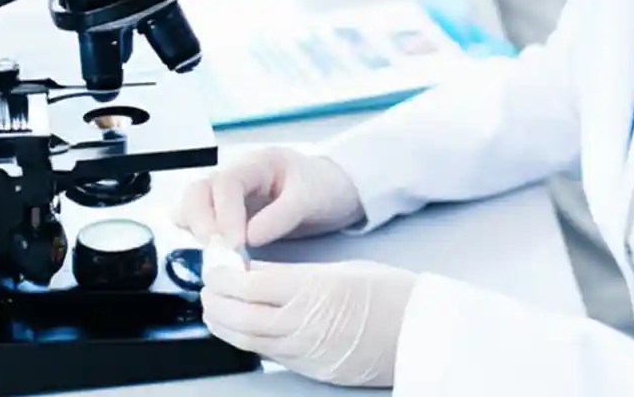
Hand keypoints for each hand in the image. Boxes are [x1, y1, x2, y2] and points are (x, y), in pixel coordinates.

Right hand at [172, 146, 364, 249]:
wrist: (336, 191)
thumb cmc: (324, 189)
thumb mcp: (312, 199)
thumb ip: (282, 216)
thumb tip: (247, 238)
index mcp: (257, 164)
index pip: (226, 183)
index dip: (225, 214)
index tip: (235, 246)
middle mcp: (234, 175)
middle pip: (198, 191)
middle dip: (201, 223)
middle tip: (218, 254)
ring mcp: (226, 194)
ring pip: (192, 204)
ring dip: (195, 229)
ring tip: (215, 257)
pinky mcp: (225, 213)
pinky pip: (198, 219)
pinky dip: (197, 235)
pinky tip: (214, 253)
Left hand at [201, 260, 417, 387]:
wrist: (424, 332)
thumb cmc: (389, 294)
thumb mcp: (338, 269)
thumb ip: (290, 273)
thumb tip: (252, 270)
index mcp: (312, 291)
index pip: (248, 285)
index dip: (223, 276)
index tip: (216, 265)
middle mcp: (304, 324)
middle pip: (239, 317)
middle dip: (215, 300)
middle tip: (209, 286)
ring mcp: (306, 352)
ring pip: (247, 340)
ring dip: (223, 323)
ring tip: (216, 306)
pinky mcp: (310, 369)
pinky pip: (268, 354)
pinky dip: (246, 339)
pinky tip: (242, 327)